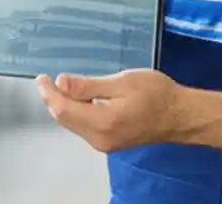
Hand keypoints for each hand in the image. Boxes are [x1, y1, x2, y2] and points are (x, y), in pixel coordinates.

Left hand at [36, 69, 186, 152]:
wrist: (180, 116)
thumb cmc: (156, 94)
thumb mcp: (123, 82)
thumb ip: (89, 86)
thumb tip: (61, 83)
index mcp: (102, 122)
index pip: (63, 109)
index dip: (49, 93)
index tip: (41, 78)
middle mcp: (99, 139)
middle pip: (65, 119)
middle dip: (54, 99)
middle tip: (47, 80)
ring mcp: (104, 144)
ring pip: (73, 124)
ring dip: (64, 106)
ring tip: (60, 86)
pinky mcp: (110, 143)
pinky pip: (84, 127)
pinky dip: (77, 113)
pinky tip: (79, 99)